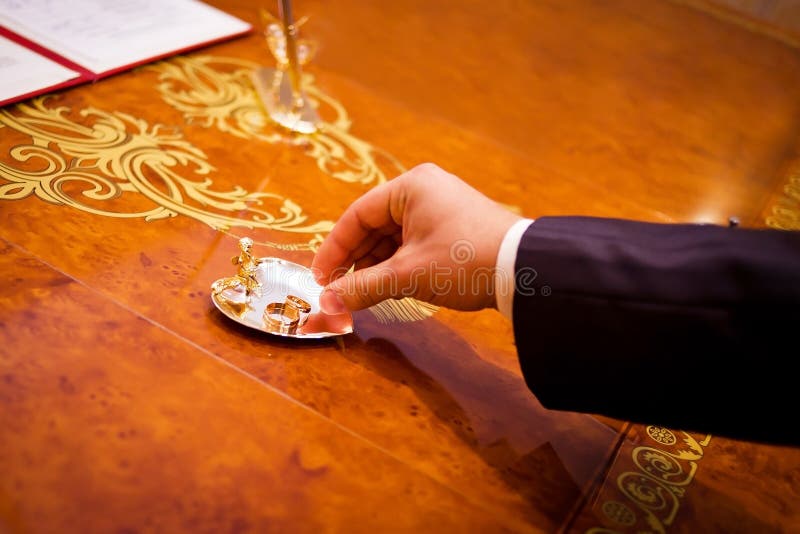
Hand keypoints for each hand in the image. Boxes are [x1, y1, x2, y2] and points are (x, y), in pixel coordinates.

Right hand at [311, 163, 521, 312]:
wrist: (527, 270)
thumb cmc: (464, 261)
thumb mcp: (408, 275)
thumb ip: (363, 287)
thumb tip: (325, 304)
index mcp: (410, 187)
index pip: (357, 215)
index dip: (334, 248)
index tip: (320, 278)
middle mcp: (424, 190)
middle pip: (374, 226)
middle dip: (355, 261)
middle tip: (338, 290)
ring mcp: (441, 208)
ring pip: (393, 238)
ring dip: (376, 266)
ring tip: (362, 294)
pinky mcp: (453, 227)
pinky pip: (412, 244)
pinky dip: (398, 265)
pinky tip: (389, 288)